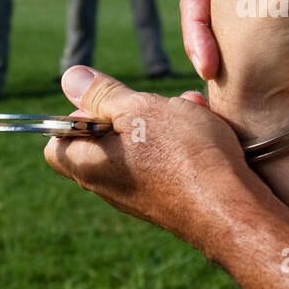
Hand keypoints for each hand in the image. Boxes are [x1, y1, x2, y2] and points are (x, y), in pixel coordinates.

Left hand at [43, 66, 249, 245]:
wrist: (231, 208)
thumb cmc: (181, 156)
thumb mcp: (138, 109)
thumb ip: (103, 94)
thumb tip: (70, 79)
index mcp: (88, 166)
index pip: (57, 139)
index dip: (75, 114)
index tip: (106, 101)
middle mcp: (109, 186)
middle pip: (104, 137)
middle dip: (131, 110)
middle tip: (154, 102)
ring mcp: (141, 195)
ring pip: (142, 145)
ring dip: (164, 120)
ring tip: (188, 108)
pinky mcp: (171, 199)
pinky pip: (167, 161)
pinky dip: (182, 140)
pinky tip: (206, 128)